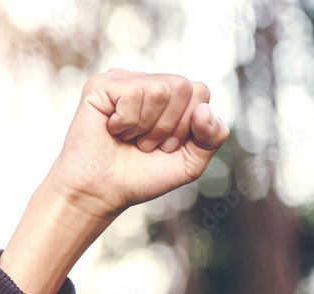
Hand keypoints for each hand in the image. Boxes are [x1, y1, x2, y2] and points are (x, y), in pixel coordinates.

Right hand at [47, 69, 229, 222]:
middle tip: (144, 144)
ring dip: (144, 126)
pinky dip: (125, 121)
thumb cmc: (139, 177)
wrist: (100, 193)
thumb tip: (204, 109)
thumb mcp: (190, 163)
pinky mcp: (100, 85)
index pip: (200, 92)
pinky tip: (111, 130)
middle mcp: (148, 83)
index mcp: (170, 98)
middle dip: (167, 126)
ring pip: (158, 89)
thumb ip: (213, 137)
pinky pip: (132, 92)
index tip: (163, 147)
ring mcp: (124, 81)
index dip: (185, 126)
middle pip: (183, 86)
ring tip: (128, 139)